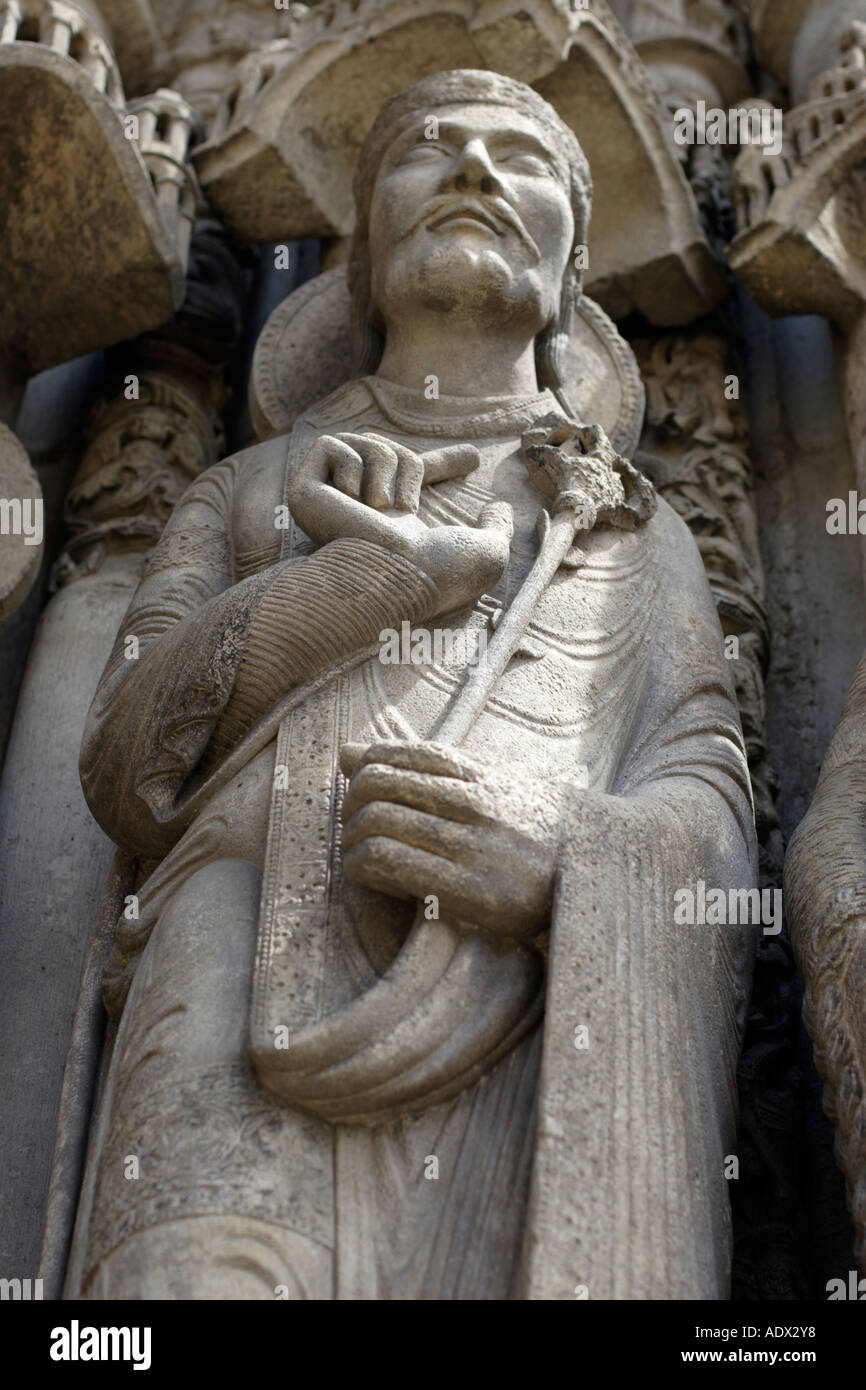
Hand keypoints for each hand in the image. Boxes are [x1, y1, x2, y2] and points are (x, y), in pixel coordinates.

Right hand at [289, 432, 512, 614]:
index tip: (473, 459)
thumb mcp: (488, 553)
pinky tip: (353, 503)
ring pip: (371, 443)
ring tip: (383, 510)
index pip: (422, 487)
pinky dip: (352, 468)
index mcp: (403, 528)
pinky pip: (333, 446)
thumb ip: (499, 530)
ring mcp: (332, 503)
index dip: (446, 465)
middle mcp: (366, 515)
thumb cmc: (440, 573)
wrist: (397, 573)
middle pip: (392, 453)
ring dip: (388, 470)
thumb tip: (500, 508)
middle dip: (410, 467)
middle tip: (407, 506)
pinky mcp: (303, 491)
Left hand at [339, 740, 565, 941]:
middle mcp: (472, 802)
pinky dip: (363, 866)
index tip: (366, 795)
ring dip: (352, 839)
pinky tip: (371, 876)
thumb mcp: (487, 787)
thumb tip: (345, 751)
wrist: (594, 878)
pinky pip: (390, 862)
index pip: (397, 753)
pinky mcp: (466, 889)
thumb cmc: (532, 831)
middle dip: (351, 805)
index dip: (365, 771)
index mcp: (478, 774)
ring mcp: (469, 844)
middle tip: (355, 826)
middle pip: (377, 783)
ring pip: (377, 821)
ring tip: (360, 853)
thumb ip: (419, 769)